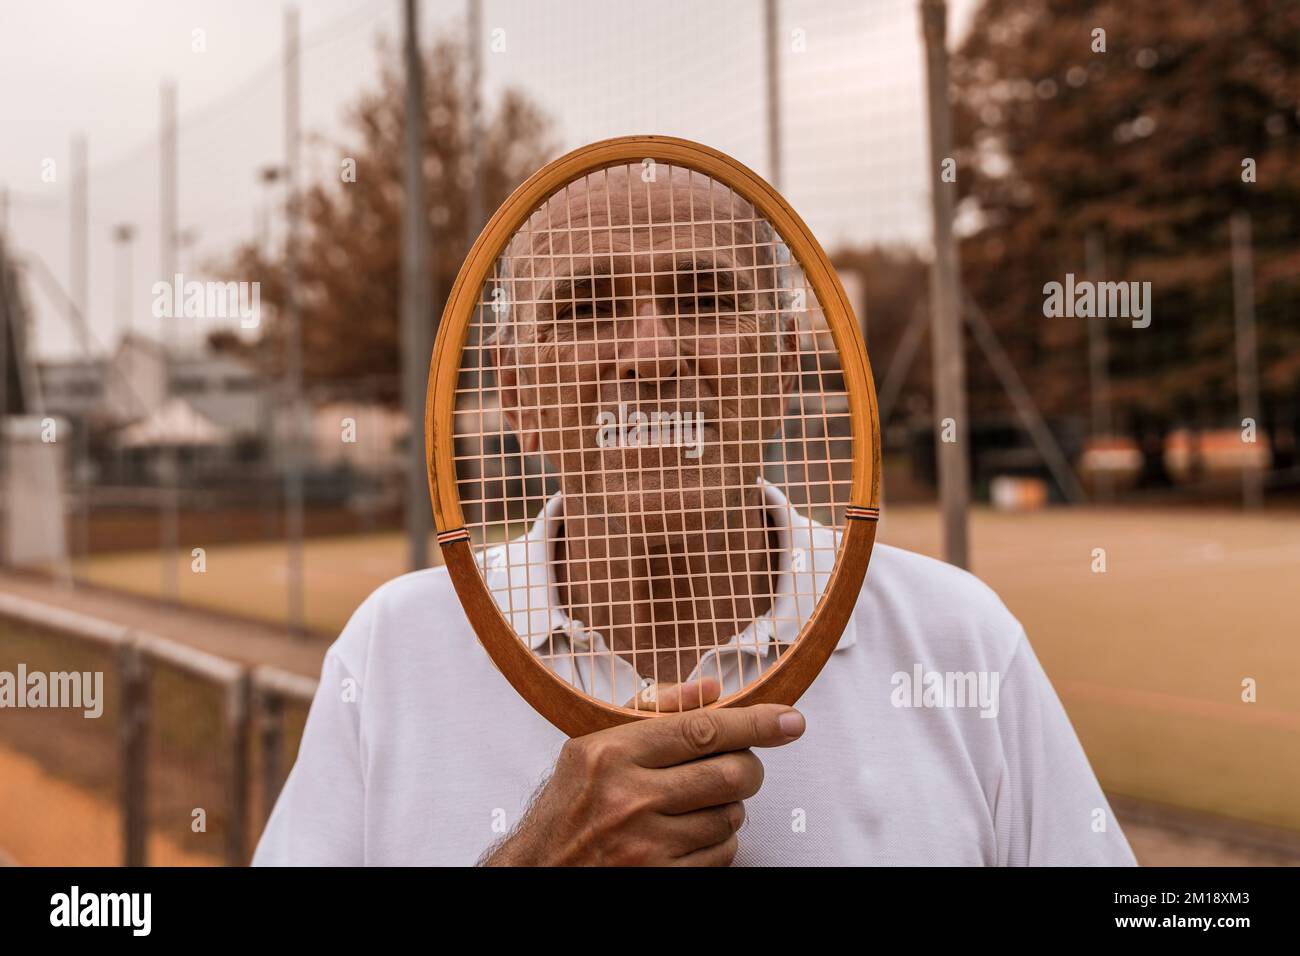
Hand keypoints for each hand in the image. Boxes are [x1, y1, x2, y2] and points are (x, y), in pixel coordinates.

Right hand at [478, 682, 805, 865]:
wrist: (538, 870)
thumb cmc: (569, 804)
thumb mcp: (592, 744)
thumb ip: (652, 710)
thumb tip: (711, 689)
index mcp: (612, 753)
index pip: (704, 729)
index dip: (757, 722)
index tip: (791, 720)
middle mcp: (629, 798)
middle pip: (731, 773)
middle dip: (749, 767)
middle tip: (739, 764)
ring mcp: (645, 846)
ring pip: (731, 815)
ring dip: (730, 805)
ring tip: (700, 801)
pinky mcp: (660, 880)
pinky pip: (722, 854)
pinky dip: (720, 840)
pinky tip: (693, 832)